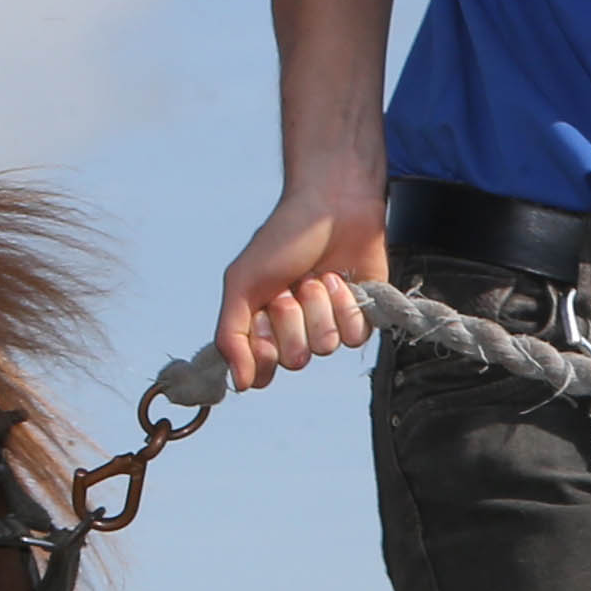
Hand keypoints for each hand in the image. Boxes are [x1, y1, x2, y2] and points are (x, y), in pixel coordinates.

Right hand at [215, 197, 387, 390]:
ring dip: (318, 306)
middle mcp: (295, 332)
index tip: (262, 316)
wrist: (331, 205)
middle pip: (294, 360)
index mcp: (263, 327)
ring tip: (317, 276)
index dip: (263, 349)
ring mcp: (328, 325)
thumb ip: (231, 336)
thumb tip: (238, 385)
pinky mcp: (360, 318)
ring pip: (325, 347)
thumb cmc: (282, 239)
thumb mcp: (242, 283)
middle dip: (291, 318)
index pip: (261, 371)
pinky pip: (354, 338)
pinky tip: (341, 278)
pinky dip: (345, 305)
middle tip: (291, 285)